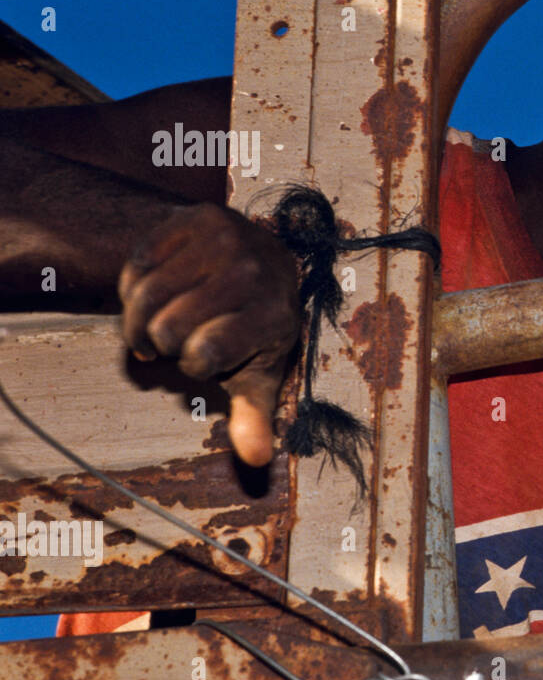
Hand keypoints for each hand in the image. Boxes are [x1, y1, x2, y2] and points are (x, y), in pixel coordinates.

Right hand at [118, 203, 300, 465]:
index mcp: (273, 318)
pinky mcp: (198, 218)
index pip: (203, 355)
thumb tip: (257, 460)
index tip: (210, 356)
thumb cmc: (255, 324)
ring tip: (162, 320)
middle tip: (181, 336)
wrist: (259, 256)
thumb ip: (254, 417)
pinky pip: (136, 264)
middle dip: (165, 342)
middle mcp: (254, 274)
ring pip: (145, 297)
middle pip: (167, 328)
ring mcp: (227, 241)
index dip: (194, 364)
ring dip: (141, 318)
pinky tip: (156, 290)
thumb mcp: (258, 371)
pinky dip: (134, 286)